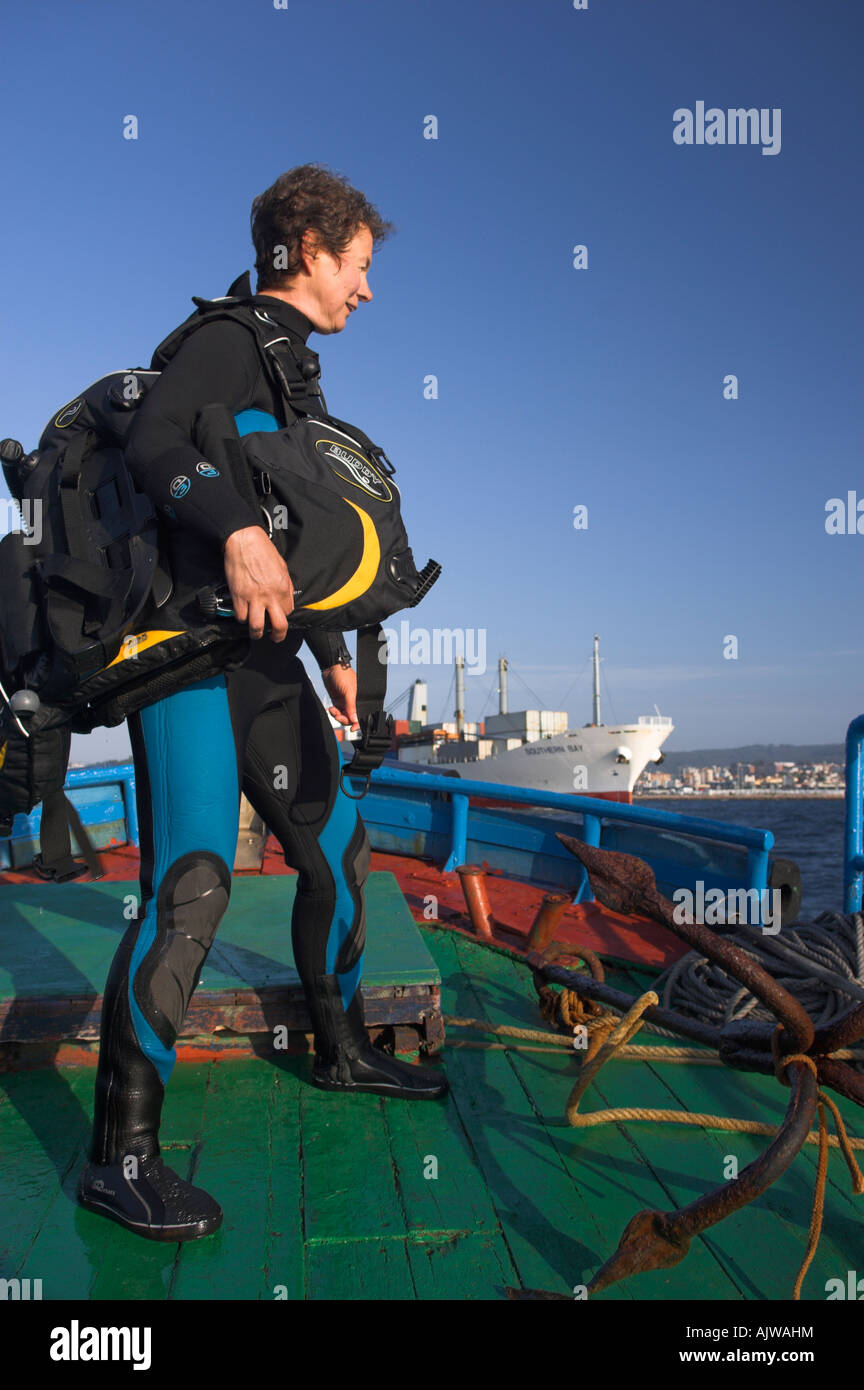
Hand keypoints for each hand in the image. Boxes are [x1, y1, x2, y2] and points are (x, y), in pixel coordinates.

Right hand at [223, 526, 293, 640]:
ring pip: (257, 626)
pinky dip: (241, 618)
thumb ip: (286, 585)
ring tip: (255, 632)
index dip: (283, 615)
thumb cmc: (263, 550)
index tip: (278, 614)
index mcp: (283, 588)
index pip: (288, 611)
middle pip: (278, 626)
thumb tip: (287, 598)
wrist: (244, 540)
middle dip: (278, 636)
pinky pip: (241, 616)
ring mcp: (253, 597)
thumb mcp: (282, 567)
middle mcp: (270, 596)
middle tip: (275, 638)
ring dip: (256, 633)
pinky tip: (243, 614)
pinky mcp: (238, 596)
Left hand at [322, 664, 358, 730]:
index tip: (353, 728)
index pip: (361, 714)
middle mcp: (354, 702)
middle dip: (345, 719)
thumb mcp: (349, 691)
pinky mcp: (337, 701)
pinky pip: (337, 712)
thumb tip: (355, 720)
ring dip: (338, 716)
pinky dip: (333, 712)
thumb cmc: (343, 676)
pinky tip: (331, 708)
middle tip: (339, 716)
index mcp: (361, 699)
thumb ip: (352, 706)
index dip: (358, 723)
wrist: (330, 668)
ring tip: (334, 710)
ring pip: (343, 716)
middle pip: (351, 718)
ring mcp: (345, 702)